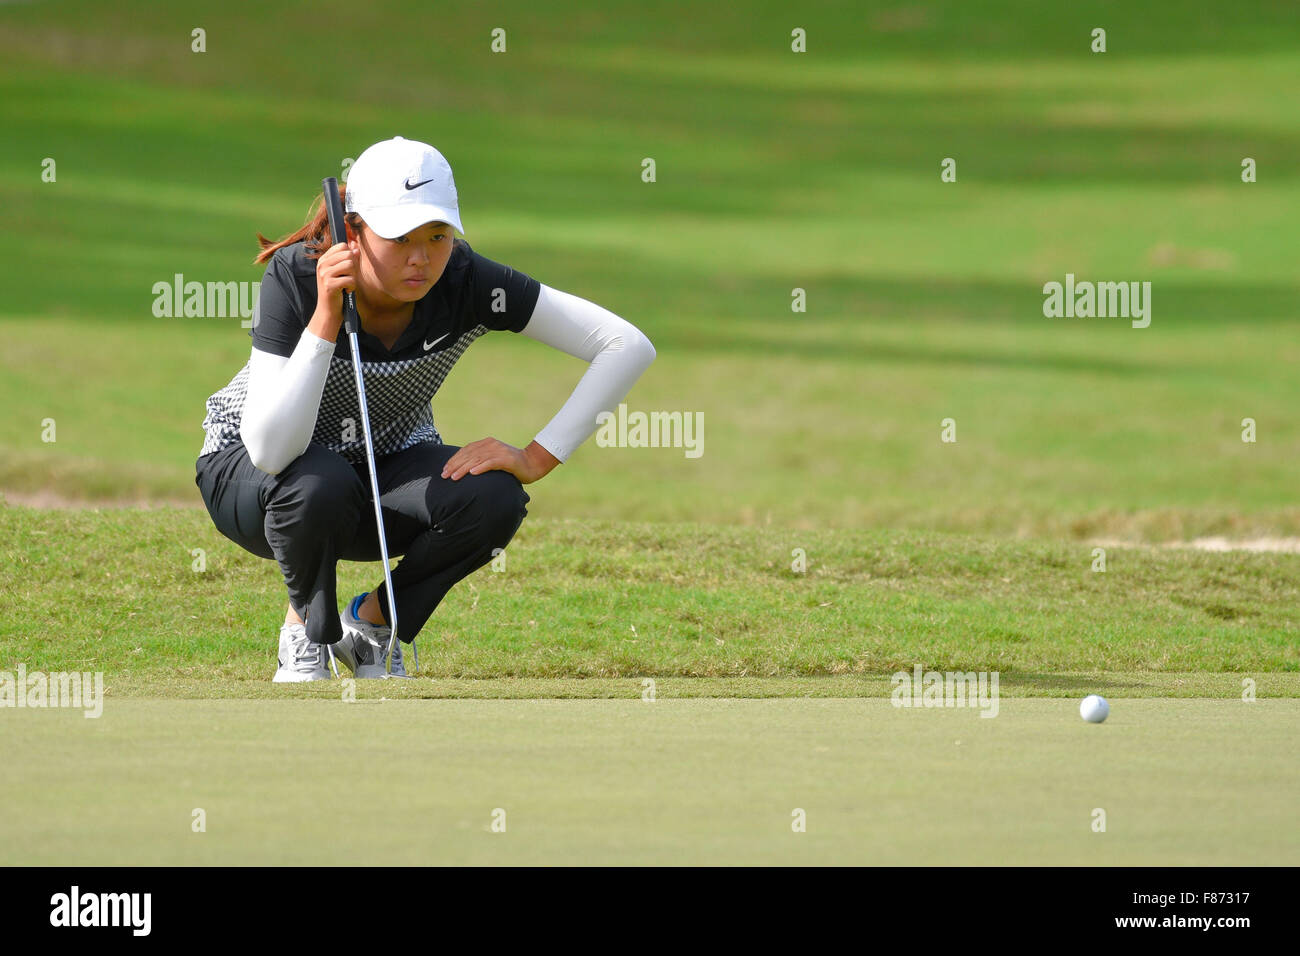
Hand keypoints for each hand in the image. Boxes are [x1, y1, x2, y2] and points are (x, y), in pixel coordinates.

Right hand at [313, 234, 359, 324]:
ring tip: (346, 284)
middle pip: (348, 254)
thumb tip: (356, 248)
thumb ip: (350, 260)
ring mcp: (324, 274)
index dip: (350, 256)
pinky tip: (346, 291)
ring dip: (353, 277)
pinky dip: (352, 287)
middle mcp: (322, 265)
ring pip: (350, 265)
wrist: (328, 311)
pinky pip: (350, 279)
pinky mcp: (329, 285)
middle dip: (353, 267)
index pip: (342, 246)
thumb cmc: (338, 291)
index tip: (347, 268)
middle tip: (347, 278)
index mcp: (324, 259)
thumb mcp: (342, 273)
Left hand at [441, 438, 559, 483]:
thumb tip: (465, 469)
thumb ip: (481, 460)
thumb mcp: (494, 459)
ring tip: (454, 477)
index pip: (466, 450)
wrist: (533, 463)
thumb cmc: (512, 465)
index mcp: (487, 443)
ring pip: (477, 459)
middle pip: (469, 454)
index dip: (454, 460)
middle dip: (455, 465)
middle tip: (445, 476)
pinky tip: (472, 473)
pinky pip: (490, 463)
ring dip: (463, 468)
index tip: (444, 469)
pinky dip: (480, 467)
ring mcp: (499, 451)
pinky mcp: (507, 459)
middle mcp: (491, 444)